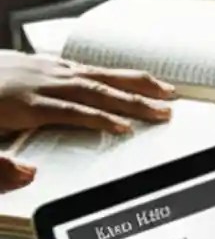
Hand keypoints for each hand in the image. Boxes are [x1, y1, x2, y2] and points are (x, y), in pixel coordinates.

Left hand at [0, 51, 173, 192]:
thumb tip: (28, 174)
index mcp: (22, 103)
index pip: (72, 111)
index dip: (101, 119)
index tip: (128, 130)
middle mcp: (38, 80)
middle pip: (94, 88)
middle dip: (134, 100)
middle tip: (167, 110)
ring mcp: (41, 69)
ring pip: (95, 74)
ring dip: (132, 83)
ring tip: (164, 90)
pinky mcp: (39, 64)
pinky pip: (83, 67)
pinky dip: (110, 74)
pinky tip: (123, 78)